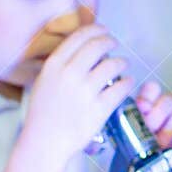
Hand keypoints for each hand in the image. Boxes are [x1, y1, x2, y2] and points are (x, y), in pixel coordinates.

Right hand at [18, 23, 136, 171]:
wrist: (45, 142)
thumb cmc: (43, 113)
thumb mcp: (44, 82)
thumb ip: (60, 65)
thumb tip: (81, 49)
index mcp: (54, 66)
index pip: (79, 36)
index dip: (95, 29)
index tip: (103, 30)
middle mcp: (70, 74)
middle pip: (98, 45)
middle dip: (110, 41)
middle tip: (114, 44)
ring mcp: (86, 91)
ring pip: (113, 64)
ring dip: (121, 62)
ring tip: (122, 65)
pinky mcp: (100, 108)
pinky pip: (122, 87)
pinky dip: (128, 82)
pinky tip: (127, 83)